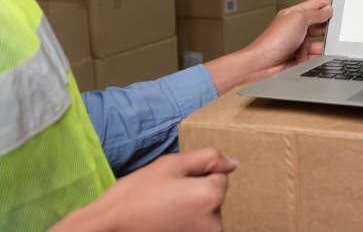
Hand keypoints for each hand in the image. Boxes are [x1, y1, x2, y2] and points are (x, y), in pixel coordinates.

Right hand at [53, 148, 236, 231]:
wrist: (107, 228)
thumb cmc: (136, 195)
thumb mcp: (170, 165)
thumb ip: (207, 159)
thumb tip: (233, 163)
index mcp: (212, 196)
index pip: (219, 177)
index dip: (196, 176)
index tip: (173, 184)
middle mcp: (215, 222)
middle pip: (214, 198)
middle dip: (195, 194)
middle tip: (165, 198)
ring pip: (205, 214)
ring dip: (190, 210)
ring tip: (163, 211)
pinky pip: (196, 227)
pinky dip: (184, 223)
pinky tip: (164, 223)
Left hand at [204, 0, 332, 92]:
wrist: (263, 66)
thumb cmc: (272, 41)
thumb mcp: (298, 19)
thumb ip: (315, 14)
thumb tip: (327, 10)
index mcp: (293, 15)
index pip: (313, 5)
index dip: (325, 3)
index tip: (338, 3)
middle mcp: (296, 28)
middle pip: (318, 24)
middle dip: (326, 27)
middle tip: (334, 28)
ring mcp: (298, 44)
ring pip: (319, 41)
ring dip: (321, 44)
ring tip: (320, 45)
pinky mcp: (301, 58)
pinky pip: (316, 55)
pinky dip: (319, 56)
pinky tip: (316, 56)